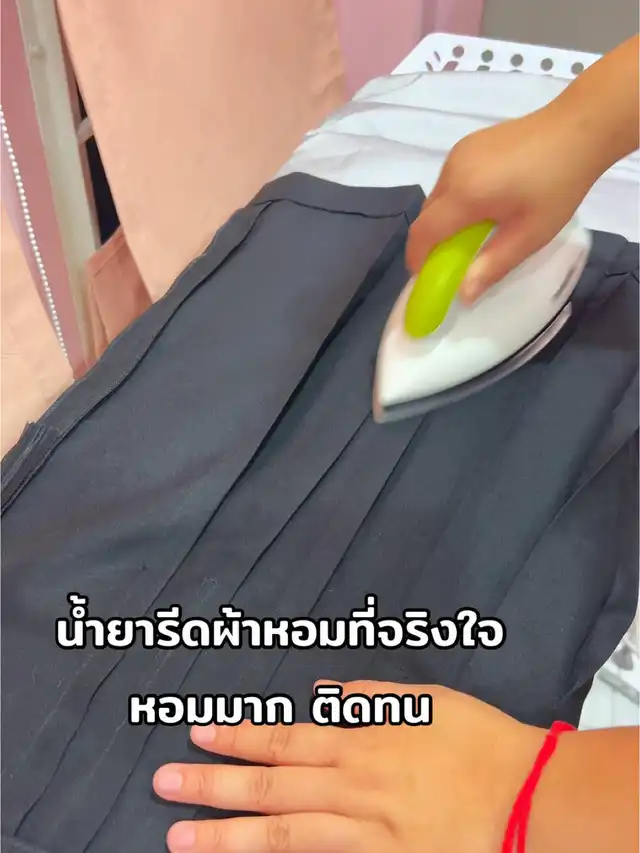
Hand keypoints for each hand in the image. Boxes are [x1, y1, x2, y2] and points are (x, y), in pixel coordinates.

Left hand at [154, 680, 544, 852]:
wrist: (530, 801)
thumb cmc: (479, 743)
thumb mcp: (426, 701)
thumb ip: (368, 699)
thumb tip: (320, 697)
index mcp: (363, 742)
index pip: (284, 739)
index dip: (238, 737)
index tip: (198, 734)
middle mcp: (354, 788)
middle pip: (270, 788)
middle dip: (213, 785)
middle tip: (164, 785)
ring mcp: (367, 835)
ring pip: (284, 836)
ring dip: (228, 837)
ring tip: (180, 839)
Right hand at [405, 103, 599, 302]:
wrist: (578, 129)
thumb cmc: (557, 187)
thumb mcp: (529, 236)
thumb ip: (492, 267)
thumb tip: (463, 296)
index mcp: (464, 195)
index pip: (422, 233)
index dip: (417, 259)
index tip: (426, 277)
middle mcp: (453, 172)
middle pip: (426, 215)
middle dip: (432, 241)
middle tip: (453, 260)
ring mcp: (458, 154)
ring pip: (437, 197)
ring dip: (444, 219)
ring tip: (474, 231)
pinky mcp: (467, 144)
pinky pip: (449, 180)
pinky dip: (454, 199)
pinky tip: (484, 203)